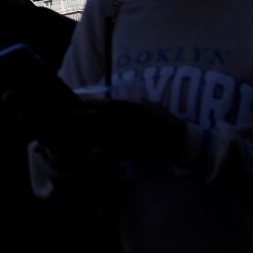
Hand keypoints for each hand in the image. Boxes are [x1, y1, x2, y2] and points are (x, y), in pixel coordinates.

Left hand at [70, 99, 187, 162]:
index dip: (93, 104)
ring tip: (77, 130)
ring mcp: (133, 137)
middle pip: (104, 119)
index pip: (110, 105)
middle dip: (87, 117)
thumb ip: (135, 103)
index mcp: (136, 109)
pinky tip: (92, 147)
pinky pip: (115, 151)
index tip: (80, 102)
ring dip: (90, 132)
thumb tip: (118, 102)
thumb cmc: (166, 121)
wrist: (181, 142)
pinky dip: (103, 149)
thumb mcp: (151, 106)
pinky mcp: (135, 151)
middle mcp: (133, 122)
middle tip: (72, 115)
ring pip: (106, 135)